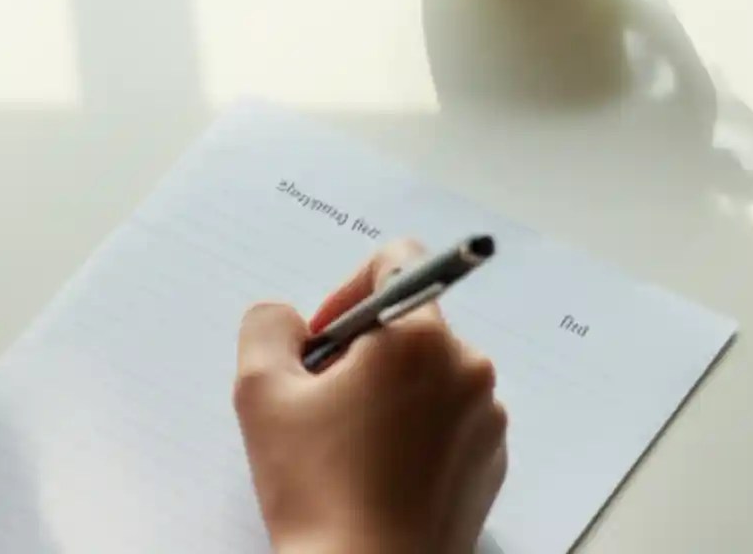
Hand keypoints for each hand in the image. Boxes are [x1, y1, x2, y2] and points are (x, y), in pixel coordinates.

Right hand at [234, 240, 507, 553]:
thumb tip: (291, 319)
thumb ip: (268, 325)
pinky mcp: (492, 459)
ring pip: (429, 371)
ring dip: (389, 389)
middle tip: (322, 401)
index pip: (397, 261)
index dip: (347, 290)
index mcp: (418, 338)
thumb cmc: (318, 490)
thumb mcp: (260, 392)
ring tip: (349, 443)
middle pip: (410, 322)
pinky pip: (450, 415)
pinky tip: (379, 469)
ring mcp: (487, 416)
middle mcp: (467, 367)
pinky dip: (416, 426)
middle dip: (363, 349)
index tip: (322, 342)